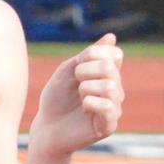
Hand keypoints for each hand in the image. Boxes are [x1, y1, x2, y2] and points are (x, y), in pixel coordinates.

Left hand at [29, 32, 123, 163]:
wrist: (46, 127)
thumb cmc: (57, 99)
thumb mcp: (67, 71)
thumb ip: (88, 55)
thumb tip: (111, 36)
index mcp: (108, 75)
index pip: (114, 54)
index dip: (94, 55)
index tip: (77, 66)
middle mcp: (116, 90)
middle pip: (109, 68)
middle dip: (84, 71)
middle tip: (75, 83)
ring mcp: (115, 107)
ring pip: (110, 86)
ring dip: (86, 88)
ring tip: (79, 97)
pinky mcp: (110, 125)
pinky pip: (109, 107)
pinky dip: (91, 102)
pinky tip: (84, 108)